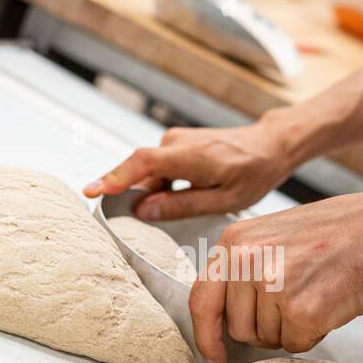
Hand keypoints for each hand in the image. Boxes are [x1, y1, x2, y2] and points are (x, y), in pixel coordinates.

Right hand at [83, 122, 298, 219]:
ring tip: (179, 208)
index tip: (92, 192)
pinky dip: (159, 187)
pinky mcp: (175, 145)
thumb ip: (182, 205)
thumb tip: (143, 210)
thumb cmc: (254, 173)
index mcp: (192, 156)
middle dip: (130, 197)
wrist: (270, 145)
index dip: (114, 178)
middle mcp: (176, 142)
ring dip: (152, 194)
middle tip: (126, 222)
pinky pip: (158, 169)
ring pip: (149, 174)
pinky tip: (180, 199)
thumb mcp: (224, 199)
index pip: (142, 163)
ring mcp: (174, 141)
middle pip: (141, 173)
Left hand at [190, 190, 362, 362]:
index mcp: (234, 242)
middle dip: (264, 328)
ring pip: (267, 339)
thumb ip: (243, 269)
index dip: (205, 336)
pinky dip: (314, 333)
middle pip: (238, 328)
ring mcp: (273, 286)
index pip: (202, 300)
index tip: (213, 357)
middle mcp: (247, 262)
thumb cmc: (335, 233)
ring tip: (316, 293)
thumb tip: (224, 319)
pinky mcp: (302, 311)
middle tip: (296, 301)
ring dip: (291, 329)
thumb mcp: (272, 236)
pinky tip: (329, 304)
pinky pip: (296, 344)